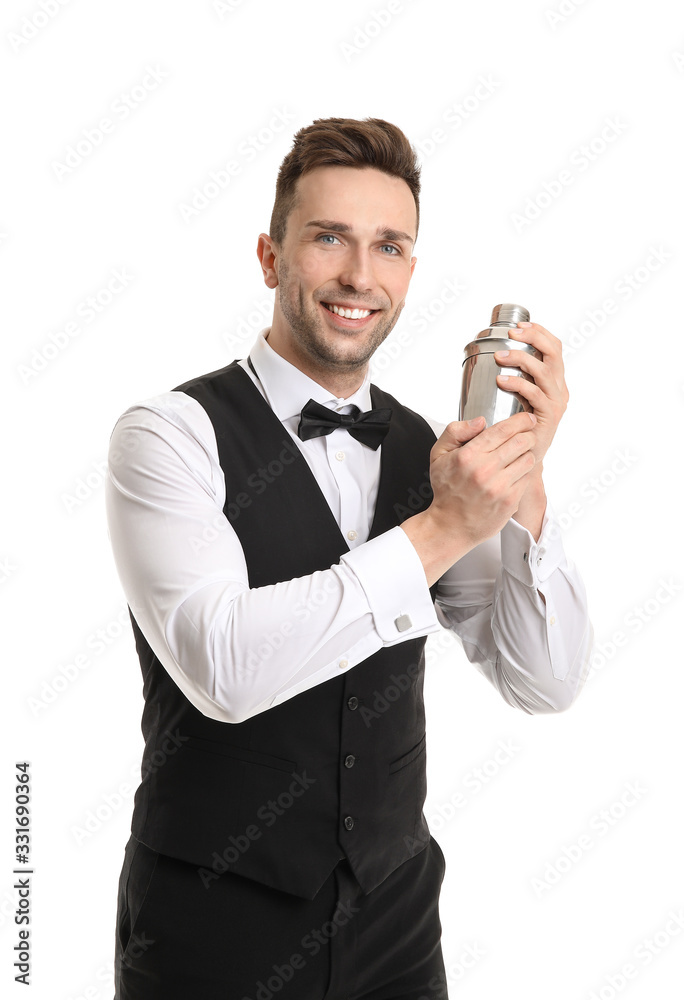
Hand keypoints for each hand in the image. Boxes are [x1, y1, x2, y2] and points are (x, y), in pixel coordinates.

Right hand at [427, 410, 537, 549]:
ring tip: (518, 457)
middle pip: (522, 442)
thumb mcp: (438, 455)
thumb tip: (481, 421)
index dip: (521, 420)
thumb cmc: (446, 489)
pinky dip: (524, 473)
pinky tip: (514, 474)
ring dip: (527, 454)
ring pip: (529, 459)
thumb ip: (455, 431)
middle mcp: (485, 470)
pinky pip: (527, 478)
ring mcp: (499, 487)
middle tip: (525, 436)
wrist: (451, 525)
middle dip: (527, 435)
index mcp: (468, 456)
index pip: (503, 430)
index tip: (528, 418)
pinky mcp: (510, 501)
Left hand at [494, 321, 568, 466]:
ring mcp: (556, 402)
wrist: (524, 457)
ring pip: (544, 371)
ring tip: (500, 358)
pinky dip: (518, 384)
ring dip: (521, 359)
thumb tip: (494, 355)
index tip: (518, 326)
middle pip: (553, 353)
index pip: (554, 347)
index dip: (539, 332)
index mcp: (555, 380)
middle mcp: (559, 388)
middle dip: (533, 338)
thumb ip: (515, 379)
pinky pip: (535, 394)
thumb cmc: (517, 426)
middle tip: (511, 335)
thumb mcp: (519, 398)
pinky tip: (503, 380)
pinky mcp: (548, 416)